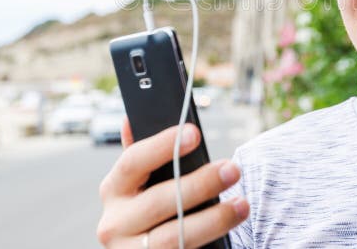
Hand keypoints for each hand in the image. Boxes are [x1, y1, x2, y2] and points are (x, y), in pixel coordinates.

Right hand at [97, 119, 248, 247]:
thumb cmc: (151, 210)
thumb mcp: (140, 183)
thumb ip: (142, 155)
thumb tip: (131, 119)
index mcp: (113, 190)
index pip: (133, 161)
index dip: (163, 145)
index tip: (194, 133)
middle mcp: (114, 223)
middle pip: (160, 201)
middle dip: (201, 184)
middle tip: (233, 169)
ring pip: (175, 237)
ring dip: (214, 220)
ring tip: (242, 205)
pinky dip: (210, 242)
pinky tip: (231, 233)